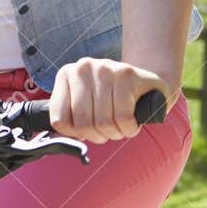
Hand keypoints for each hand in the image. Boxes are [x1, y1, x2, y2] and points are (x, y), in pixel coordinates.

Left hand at [48, 57, 172, 144]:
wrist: (148, 85)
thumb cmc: (114, 100)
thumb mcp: (87, 105)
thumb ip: (71, 120)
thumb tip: (58, 140)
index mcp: (66, 75)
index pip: (60, 119)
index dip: (76, 134)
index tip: (89, 132)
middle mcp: (83, 67)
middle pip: (83, 123)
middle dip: (98, 136)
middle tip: (108, 133)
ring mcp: (105, 68)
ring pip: (103, 121)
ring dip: (115, 133)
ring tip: (121, 128)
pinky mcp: (127, 74)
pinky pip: (123, 117)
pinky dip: (129, 129)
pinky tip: (132, 124)